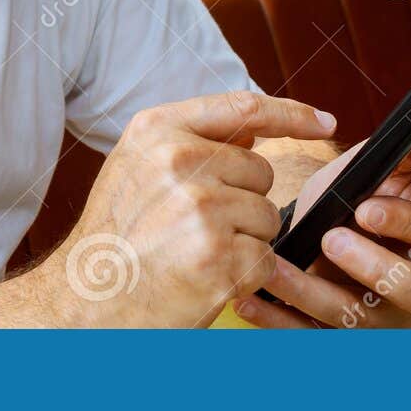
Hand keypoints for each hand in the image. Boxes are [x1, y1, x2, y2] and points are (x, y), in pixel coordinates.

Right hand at [39, 92, 336, 327]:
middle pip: (261, 172)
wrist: (86, 302)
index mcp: (157, 130)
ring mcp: (200, 208)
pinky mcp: (219, 257)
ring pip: (267, 218)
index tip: (324, 122)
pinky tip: (203, 279)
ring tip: (192, 253)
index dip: (292, 113)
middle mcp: (179, 160)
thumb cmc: (114, 237)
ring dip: (244, 241)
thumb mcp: (135, 167)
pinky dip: (244, 276)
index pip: (244, 108)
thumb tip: (254, 132)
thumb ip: (188, 140)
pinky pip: (265, 259)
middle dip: (244, 201)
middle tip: (194, 228)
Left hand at [234, 122, 410, 328]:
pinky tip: (249, 299)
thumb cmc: (347, 212)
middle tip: (331, 240)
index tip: (364, 208)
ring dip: (311, 293)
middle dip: (373, 266)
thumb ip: (399, 154)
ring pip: (357, 320)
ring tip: (274, 267)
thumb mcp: (369, 179)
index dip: (402, 222)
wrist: (313, 249)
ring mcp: (378, 322)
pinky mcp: (337, 340)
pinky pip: (310, 337)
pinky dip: (277, 321)